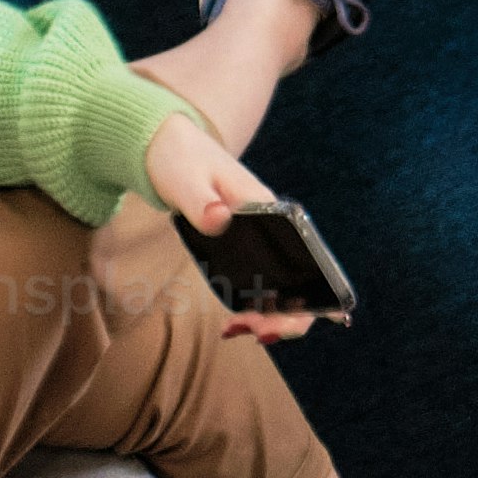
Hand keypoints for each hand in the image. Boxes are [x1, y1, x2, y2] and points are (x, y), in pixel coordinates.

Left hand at [140, 117, 312, 339]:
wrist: (167, 146)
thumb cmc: (179, 158)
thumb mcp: (185, 178)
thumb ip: (201, 201)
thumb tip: (220, 219)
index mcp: (271, 209)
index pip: (310, 258)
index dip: (306, 298)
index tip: (276, 319)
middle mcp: (277, 227)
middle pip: (303, 283)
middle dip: (285, 318)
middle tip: (250, 331)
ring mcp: (264, 239)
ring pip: (285, 289)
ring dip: (269, 317)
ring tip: (235, 329)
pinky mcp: (248, 246)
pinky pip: (263, 284)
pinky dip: (254, 308)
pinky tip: (233, 322)